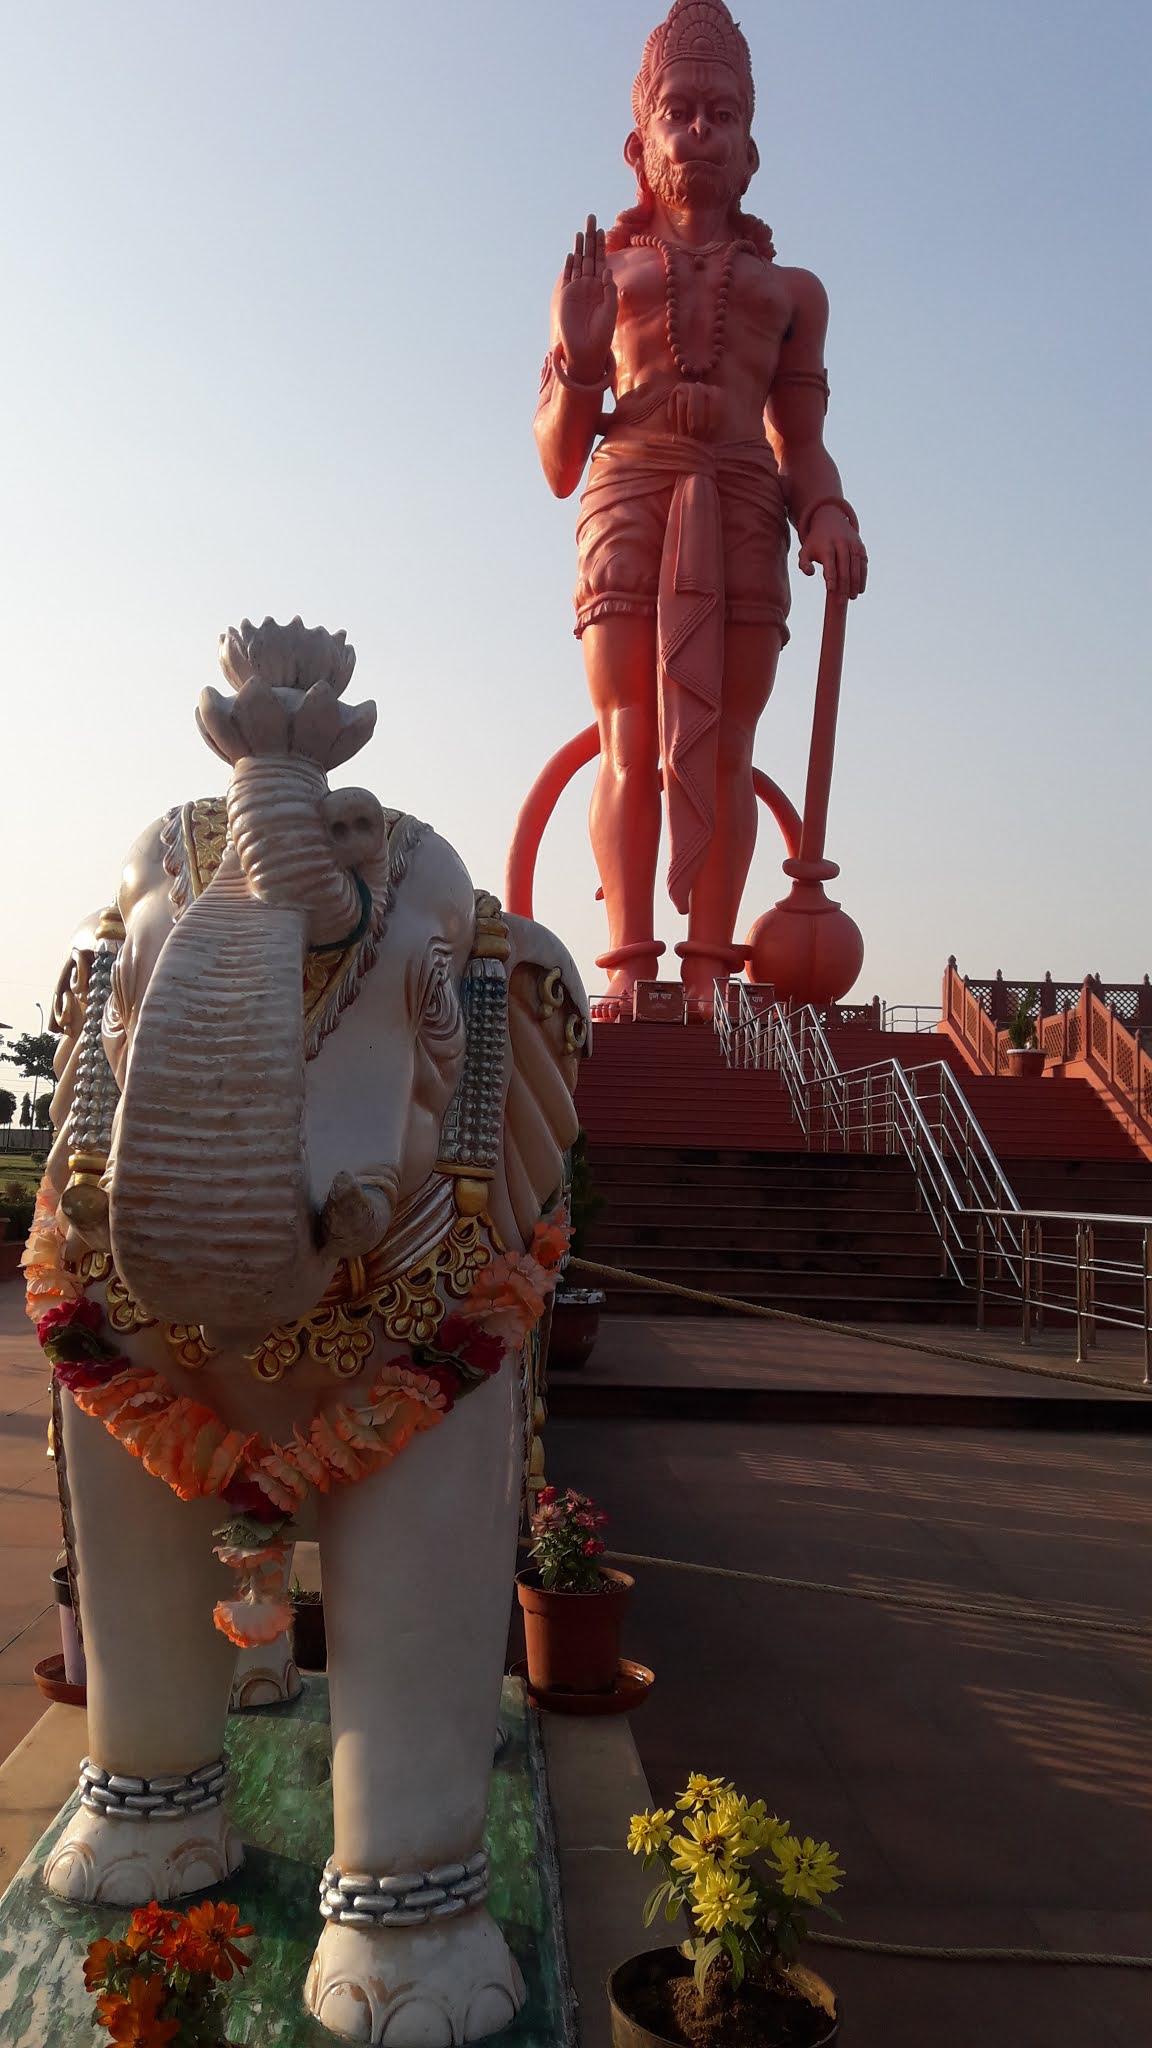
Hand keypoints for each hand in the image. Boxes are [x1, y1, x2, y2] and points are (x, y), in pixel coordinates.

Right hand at [553, 214, 617, 384]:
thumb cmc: (602, 333)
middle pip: (590, 255)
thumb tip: (607, 270)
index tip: (602, 228)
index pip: (601, 260)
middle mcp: (590, 284)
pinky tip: (573, 253)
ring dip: (580, 247)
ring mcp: (577, 289)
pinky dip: (570, 265)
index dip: (601, 244)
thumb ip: (610, 291)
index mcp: (602, 286)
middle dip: (590, 237)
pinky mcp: (566, 296)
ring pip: (579, 263)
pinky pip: (568, 277)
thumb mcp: (611, 311)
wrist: (586, 349)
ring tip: (581, 231)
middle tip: (591, 218)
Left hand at [799, 508, 867, 598]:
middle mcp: (841, 543)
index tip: (831, 590)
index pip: (829, 563)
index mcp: (826, 546)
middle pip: (844, 566)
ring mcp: (852, 544)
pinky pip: (863, 562)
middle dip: (844, 585)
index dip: (830, 577)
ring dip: (856, 582)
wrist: (831, 520)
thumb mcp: (805, 551)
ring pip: (856, 565)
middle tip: (843, 601)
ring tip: (853, 597)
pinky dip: (863, 576)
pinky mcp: (860, 546)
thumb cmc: (815, 542)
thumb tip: (810, 573)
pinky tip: (860, 589)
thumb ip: (803, 564)